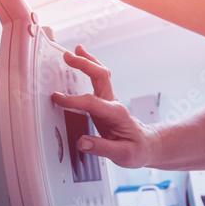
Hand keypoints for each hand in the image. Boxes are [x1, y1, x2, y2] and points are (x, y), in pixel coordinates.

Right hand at [52, 46, 160, 168]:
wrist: (147, 146)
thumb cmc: (137, 149)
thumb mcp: (123, 154)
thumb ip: (101, 147)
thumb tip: (82, 142)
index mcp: (116, 114)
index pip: (92, 103)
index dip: (73, 100)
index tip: (57, 98)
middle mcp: (113, 103)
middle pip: (100, 76)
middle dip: (84, 64)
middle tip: (68, 56)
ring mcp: (110, 101)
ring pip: (100, 74)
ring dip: (88, 61)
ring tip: (76, 51)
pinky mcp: (106, 103)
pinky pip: (98, 80)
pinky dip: (89, 69)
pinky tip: (82, 63)